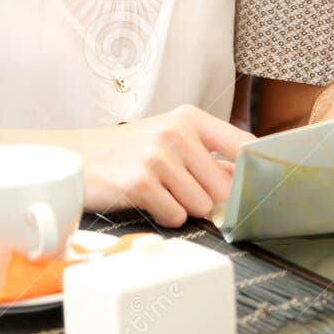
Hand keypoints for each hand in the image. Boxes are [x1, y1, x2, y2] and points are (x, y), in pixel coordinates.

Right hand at [76, 105, 253, 227]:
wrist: (73, 157)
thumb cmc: (125, 150)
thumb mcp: (168, 138)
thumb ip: (209, 154)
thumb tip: (247, 179)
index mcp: (189, 118)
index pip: (244, 145)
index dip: (256, 169)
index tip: (259, 185)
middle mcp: (176, 133)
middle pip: (225, 186)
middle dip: (207, 196)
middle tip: (179, 188)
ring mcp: (158, 157)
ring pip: (202, 205)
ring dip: (183, 206)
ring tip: (158, 190)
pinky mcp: (141, 183)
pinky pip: (177, 216)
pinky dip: (165, 215)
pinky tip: (146, 200)